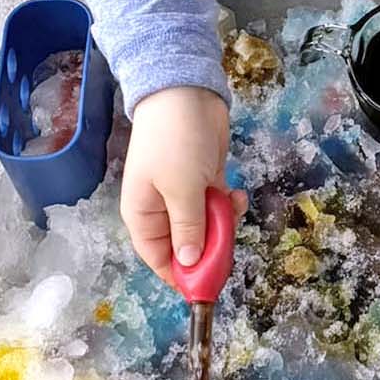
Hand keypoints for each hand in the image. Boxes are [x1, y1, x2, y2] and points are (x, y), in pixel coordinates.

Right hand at [120, 85, 245, 285]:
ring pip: (207, 227)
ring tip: (232, 204)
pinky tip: (236, 193)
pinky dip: (228, 204)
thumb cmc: (175, 143)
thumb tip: (188, 265)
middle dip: (210, 247)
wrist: (186, 93)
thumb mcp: (180, 190)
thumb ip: (188, 229)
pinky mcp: (205, 180)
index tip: (208, 286)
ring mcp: (185, 195)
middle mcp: (162, 210)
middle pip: (187, 246)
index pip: (159, 259)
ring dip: (223, 222)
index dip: (182, 276)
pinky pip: (217, 206)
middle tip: (230, 239)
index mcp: (143, 216)